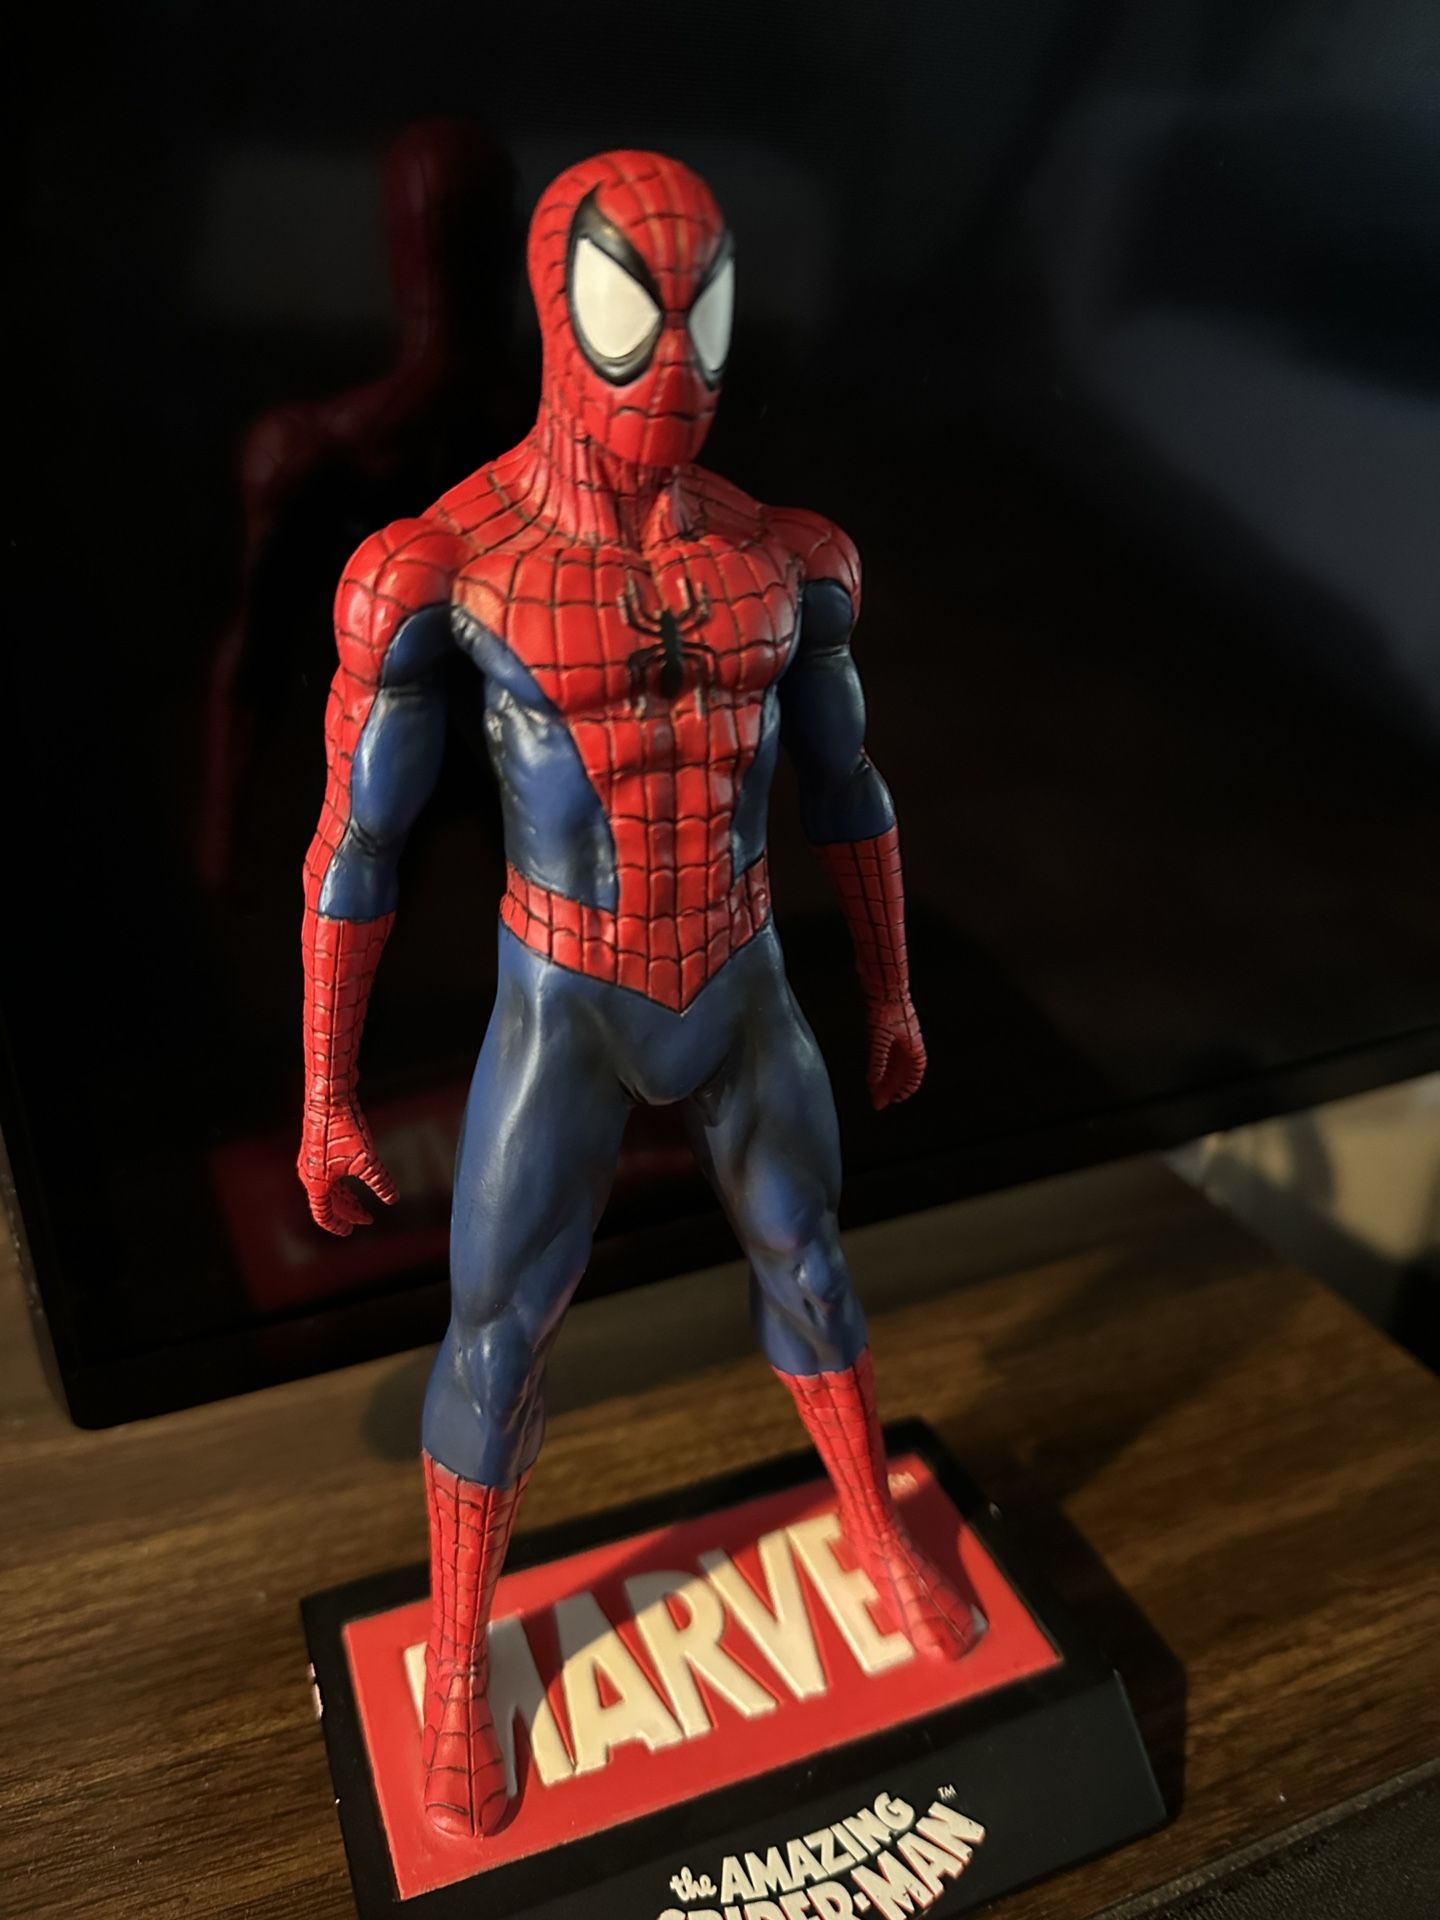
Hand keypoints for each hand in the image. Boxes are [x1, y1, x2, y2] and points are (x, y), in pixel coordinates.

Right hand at [298, 1099, 397, 1235]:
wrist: (328, 1095)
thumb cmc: (343, 1130)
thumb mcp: (367, 1161)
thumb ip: (380, 1183)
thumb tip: (392, 1199)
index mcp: (316, 1184)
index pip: (323, 1215)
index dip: (338, 1226)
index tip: (352, 1231)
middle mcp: (309, 1174)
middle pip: (328, 1202)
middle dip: (349, 1212)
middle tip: (367, 1218)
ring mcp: (312, 1159)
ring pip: (328, 1187)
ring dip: (346, 1197)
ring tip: (364, 1201)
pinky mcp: (318, 1145)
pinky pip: (328, 1171)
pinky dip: (342, 1181)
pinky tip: (357, 1175)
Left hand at [865, 992, 926, 1108]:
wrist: (883, 982)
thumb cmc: (887, 1007)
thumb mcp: (880, 1039)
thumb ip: (877, 1062)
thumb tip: (873, 1083)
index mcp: (913, 1046)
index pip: (915, 1074)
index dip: (907, 1088)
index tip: (896, 1100)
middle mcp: (908, 1042)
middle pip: (901, 1070)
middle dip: (890, 1086)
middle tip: (879, 1099)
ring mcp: (898, 1035)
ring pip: (893, 1062)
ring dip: (884, 1076)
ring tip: (874, 1087)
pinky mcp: (887, 1028)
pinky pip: (885, 1052)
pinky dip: (879, 1063)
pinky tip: (871, 1067)